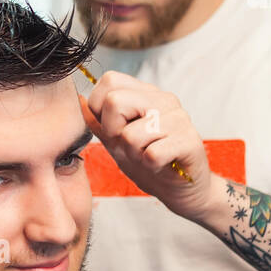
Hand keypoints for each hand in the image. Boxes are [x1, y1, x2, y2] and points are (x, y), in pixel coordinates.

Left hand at [82, 71, 222, 223]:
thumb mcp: (116, 141)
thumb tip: (80, 98)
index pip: (110, 80)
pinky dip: (150, 165)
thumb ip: (98, 121)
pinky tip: (160, 164)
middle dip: (113, 132)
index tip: (113, 129)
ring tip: (148, 156)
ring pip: (131, 133)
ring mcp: (179, 118)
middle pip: (115, 101)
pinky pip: (151, 153)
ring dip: (133, 153)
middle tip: (130, 146)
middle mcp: (164, 100)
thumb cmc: (149, 162)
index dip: (99, 108)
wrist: (181, 190)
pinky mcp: (189, 141)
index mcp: (146, 94)